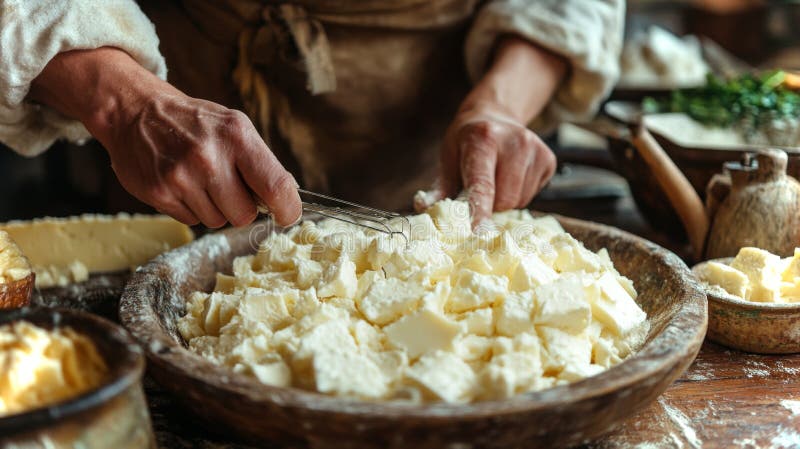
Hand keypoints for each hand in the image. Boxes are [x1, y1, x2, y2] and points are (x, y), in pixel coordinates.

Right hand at [29, 48, 300, 227]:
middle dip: (242, 206)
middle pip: (245, 214)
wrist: (137, 112)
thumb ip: (262, 163)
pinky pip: (192, 221)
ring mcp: (181, 176)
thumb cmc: (195, 123)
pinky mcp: (159, 193)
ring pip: (218, 221)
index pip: (277, 186)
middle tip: (227, 184)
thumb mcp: (235, 127)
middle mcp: (208, 156)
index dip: (288, 209)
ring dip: (215, 207)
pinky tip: (182, 184)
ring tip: (200, 180)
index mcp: (236, 135)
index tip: (287, 215)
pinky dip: (191, 208)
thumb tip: (287, 200)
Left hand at [439, 103, 555, 224]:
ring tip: (496, 178)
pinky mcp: (549, 159)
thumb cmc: (466, 142)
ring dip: (504, 201)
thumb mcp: (448, 158)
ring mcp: (536, 149)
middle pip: (504, 200)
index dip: (479, 210)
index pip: (482, 183)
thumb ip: (440, 187)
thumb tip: (425, 208)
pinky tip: (511, 176)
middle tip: (479, 190)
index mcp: (483, 139)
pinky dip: (519, 194)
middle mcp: (515, 141)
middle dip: (490, 206)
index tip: (478, 231)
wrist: (496, 115)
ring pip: (518, 201)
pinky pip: (531, 196)